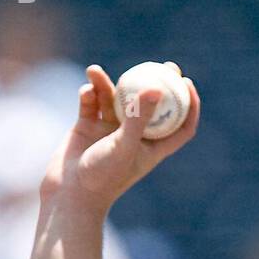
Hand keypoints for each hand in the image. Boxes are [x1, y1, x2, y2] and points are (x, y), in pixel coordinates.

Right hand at [39, 62, 199, 210]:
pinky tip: (84, 90)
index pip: (180, 126)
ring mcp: (110, 130)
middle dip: (157, 84)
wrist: (69, 193)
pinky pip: (91, 102)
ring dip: (105, 83)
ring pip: (114, 99)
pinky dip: (88, 93)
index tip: (187, 82)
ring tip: (94, 71)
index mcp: (152, 148)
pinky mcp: (87, 126)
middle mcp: (133, 137)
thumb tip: (156, 89)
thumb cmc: (102, 177)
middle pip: (152, 106)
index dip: (189, 106)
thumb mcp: (124, 146)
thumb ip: (139, 118)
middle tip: (163, 64)